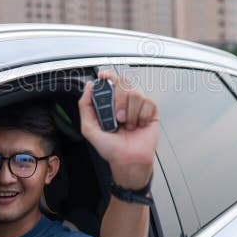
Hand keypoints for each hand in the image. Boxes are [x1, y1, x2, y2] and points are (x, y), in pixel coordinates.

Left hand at [78, 70, 157, 188]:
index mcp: (110, 103)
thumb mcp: (89, 129)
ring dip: (130, 113)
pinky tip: (139, 125)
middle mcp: (124, 102)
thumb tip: (89, 87)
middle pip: (124, 83)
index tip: (104, 76)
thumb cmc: (110, 148)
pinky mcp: (151, 112)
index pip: (110, 81)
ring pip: (136, 94)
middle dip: (119, 99)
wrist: (128, 161)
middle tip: (117, 117)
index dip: (108, 76)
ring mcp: (138, 106)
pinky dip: (142, 116)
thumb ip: (85, 106)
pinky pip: (149, 103)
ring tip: (127, 125)